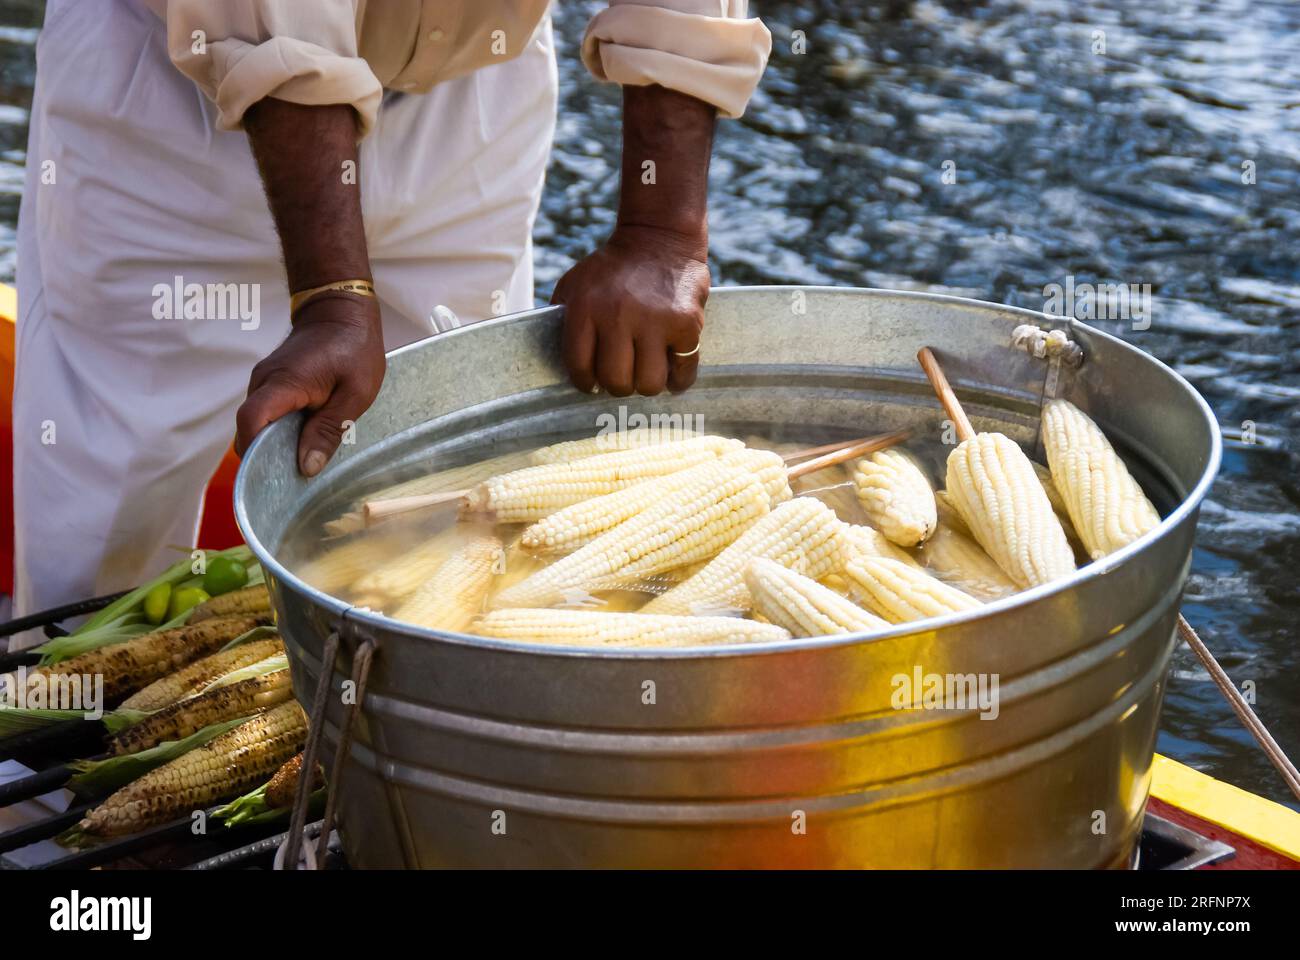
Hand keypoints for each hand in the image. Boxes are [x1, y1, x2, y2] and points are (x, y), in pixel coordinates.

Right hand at [235, 296, 384, 475]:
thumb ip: (329, 431)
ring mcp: (263, 381)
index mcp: (285, 382)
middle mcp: (264, 382)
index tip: (273, 476)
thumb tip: (306, 468)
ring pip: (257, 424)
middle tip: (294, 479)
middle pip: (249, 430)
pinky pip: (266, 415)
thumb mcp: (354, 394)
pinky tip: (302, 441)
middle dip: (266, 457)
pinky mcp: (270, 384)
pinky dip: (279, 432)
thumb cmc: (353, 348)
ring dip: (274, 444)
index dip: (255, 452)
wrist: (340, 310)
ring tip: (302, 460)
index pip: (251, 420)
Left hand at [552, 224, 709, 395]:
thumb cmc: (612, 268)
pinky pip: (684, 372)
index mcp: (586, 308)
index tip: (592, 381)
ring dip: (647, 384)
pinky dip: (678, 378)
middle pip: (617, 382)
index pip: (580, 368)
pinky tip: (672, 369)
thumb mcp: (575, 284)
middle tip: (622, 375)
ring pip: (649, 384)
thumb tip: (555, 363)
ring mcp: (656, 321)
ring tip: (646, 370)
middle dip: (617, 386)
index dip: (585, 382)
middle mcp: (619, 315)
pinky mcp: (687, 323)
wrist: (659, 236)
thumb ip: (561, 320)